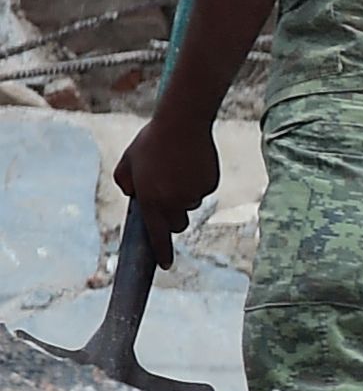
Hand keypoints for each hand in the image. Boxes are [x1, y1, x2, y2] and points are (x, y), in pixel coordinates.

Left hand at [113, 117, 215, 262]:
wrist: (182, 124)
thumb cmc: (150, 142)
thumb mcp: (128, 161)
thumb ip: (126, 183)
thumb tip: (134, 195)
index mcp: (151, 199)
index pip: (157, 234)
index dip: (162, 252)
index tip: (166, 266)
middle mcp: (174, 201)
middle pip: (177, 223)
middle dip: (172, 215)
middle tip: (165, 194)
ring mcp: (193, 193)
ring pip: (190, 204)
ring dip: (183, 194)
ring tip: (176, 168)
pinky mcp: (210, 184)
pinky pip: (202, 190)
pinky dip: (196, 181)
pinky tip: (190, 163)